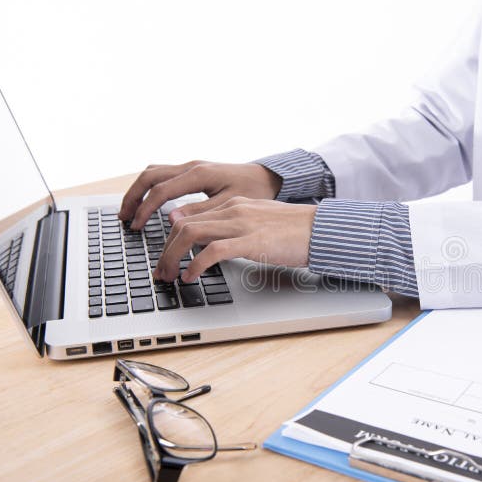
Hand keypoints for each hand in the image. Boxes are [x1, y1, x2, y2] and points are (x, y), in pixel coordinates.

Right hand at [119, 160, 282, 229]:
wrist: (270, 177)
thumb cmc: (256, 190)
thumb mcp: (232, 204)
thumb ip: (203, 212)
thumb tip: (173, 219)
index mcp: (200, 174)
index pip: (161, 190)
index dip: (146, 209)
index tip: (136, 226)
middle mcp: (192, 166)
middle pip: (150, 176)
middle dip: (133, 197)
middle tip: (124, 219)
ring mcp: (192, 167)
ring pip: (154, 172)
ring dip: (138, 191)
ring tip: (130, 212)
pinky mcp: (194, 172)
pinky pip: (163, 175)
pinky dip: (150, 188)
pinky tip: (148, 204)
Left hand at [153, 197, 316, 282]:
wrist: (321, 229)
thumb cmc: (296, 230)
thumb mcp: (260, 223)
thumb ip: (236, 227)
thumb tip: (214, 242)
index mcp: (235, 205)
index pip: (190, 216)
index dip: (170, 238)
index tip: (165, 257)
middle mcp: (233, 210)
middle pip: (182, 224)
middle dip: (165, 250)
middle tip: (160, 271)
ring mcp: (242, 224)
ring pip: (190, 234)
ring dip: (172, 257)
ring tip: (169, 276)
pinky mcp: (251, 242)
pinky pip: (212, 251)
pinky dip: (195, 265)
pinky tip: (191, 276)